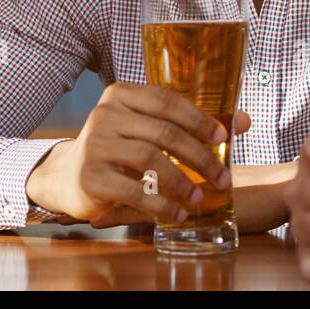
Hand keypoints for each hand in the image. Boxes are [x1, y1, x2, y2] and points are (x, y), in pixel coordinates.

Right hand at [83, 112, 279, 228]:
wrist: (66, 176)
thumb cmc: (117, 149)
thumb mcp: (146, 129)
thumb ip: (189, 123)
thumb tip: (243, 121)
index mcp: (120, 95)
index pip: (166, 99)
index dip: (198, 118)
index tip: (224, 137)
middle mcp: (105, 114)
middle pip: (163, 132)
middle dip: (200, 156)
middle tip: (222, 178)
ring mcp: (95, 145)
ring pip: (150, 159)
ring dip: (182, 182)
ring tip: (200, 198)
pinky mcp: (91, 176)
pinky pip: (134, 191)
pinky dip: (161, 205)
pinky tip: (177, 213)